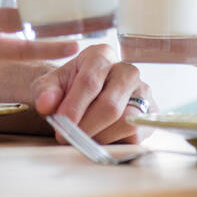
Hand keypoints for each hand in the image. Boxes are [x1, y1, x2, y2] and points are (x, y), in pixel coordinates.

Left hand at [31, 44, 155, 144]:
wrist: (86, 98)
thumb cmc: (68, 89)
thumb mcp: (50, 86)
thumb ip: (45, 92)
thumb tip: (46, 104)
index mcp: (101, 55)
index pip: (90, 81)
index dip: (74, 106)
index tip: (61, 124)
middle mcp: (127, 69)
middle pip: (110, 105)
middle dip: (86, 126)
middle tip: (67, 138)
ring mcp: (143, 91)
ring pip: (124, 121)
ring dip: (99, 136)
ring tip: (83, 137)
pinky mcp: (150, 113)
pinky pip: (135, 133)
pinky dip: (114, 140)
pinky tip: (100, 137)